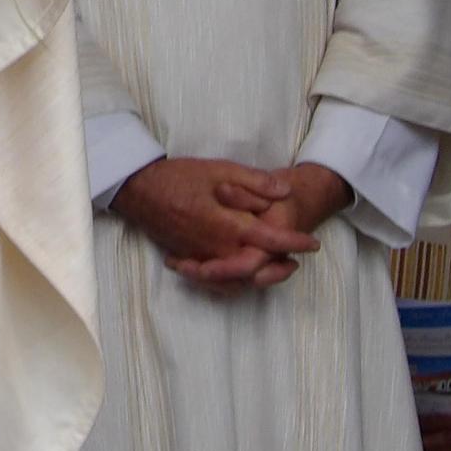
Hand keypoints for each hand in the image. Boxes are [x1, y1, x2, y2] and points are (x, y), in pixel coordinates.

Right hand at [114, 155, 322, 292]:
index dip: (295, 243)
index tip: (312, 243)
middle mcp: (218, 248)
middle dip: (280, 268)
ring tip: (277, 267)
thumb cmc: (178, 176)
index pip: (271, 241)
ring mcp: (203, 257)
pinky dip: (234, 281)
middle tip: (297, 260)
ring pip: (238, 279)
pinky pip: (217, 280)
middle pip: (258, 269)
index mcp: (228, 225)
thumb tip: (285, 191)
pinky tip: (241, 272)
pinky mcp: (191, 258)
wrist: (139, 190)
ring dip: (260, 276)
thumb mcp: (219, 169)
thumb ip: (254, 182)